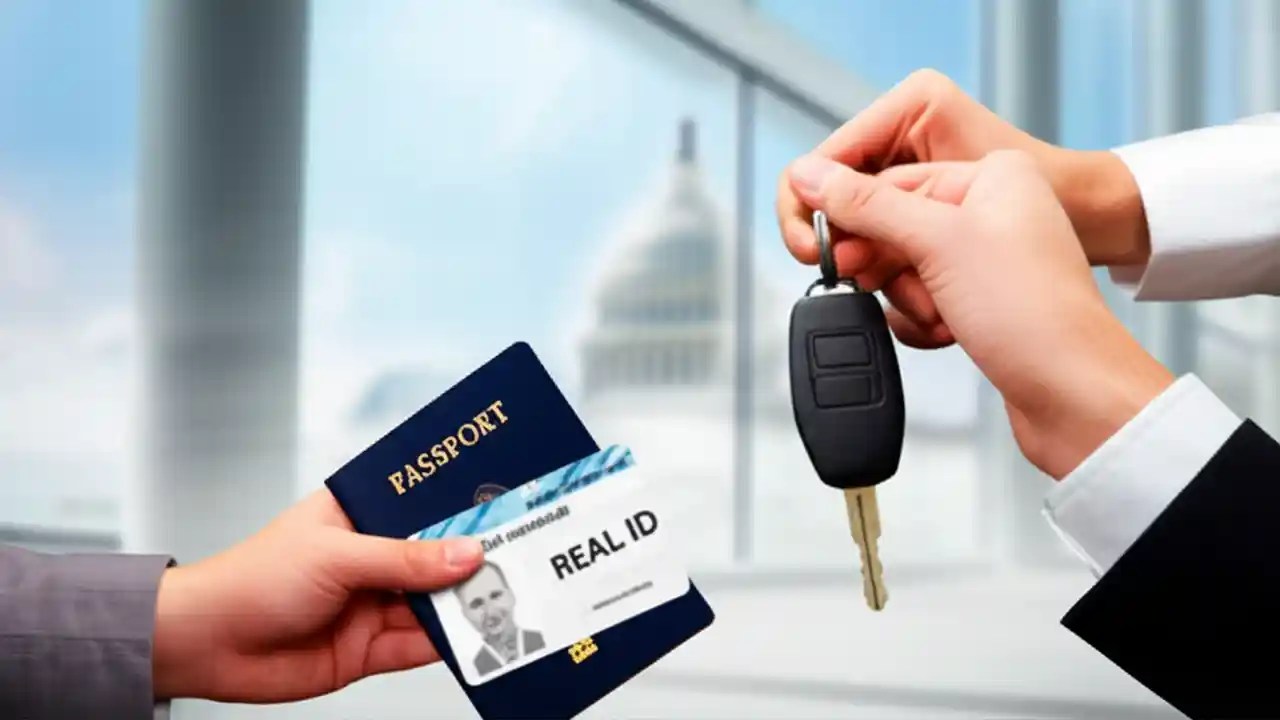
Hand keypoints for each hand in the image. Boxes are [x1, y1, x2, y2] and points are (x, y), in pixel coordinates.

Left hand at [151, 490, 483, 702]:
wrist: (206, 646)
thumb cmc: (253, 579)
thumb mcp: (337, 557)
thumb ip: (406, 559)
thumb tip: (467, 554)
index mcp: (360, 515)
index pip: (421, 504)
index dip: (461, 505)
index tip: (507, 503)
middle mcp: (371, 557)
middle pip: (436, 556)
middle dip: (475, 559)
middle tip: (523, 556)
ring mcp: (373, 602)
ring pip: (434, 602)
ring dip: (468, 604)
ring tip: (511, 598)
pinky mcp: (370, 647)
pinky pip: (421, 644)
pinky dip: (451, 644)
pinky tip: (478, 637)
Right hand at [785, 150, 1173, 478]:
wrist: (1074, 394)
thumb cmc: (1033, 312)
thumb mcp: (936, 242)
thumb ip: (864, 205)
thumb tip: (810, 174)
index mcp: (991, 172)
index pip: (889, 179)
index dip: (851, 216)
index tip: (821, 245)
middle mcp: (990, 209)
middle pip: (892, 224)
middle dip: (884, 264)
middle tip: (867, 282)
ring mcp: (985, 258)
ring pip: (901, 267)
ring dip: (906, 298)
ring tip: (938, 314)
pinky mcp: (979, 301)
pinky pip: (919, 299)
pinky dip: (919, 320)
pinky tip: (946, 330)